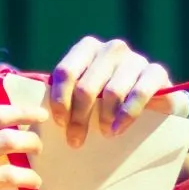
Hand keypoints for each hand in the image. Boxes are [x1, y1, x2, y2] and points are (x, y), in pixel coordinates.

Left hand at [43, 38, 188, 181]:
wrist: (153, 108)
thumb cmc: (109, 104)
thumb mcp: (85, 98)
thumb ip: (66, 97)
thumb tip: (31, 112)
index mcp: (87, 49)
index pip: (65, 72)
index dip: (59, 100)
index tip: (59, 123)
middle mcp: (111, 49)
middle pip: (86, 86)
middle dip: (78, 118)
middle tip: (75, 141)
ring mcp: (136, 59)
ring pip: (111, 92)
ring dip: (103, 118)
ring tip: (103, 134)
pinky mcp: (157, 72)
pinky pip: (139, 93)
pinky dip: (126, 115)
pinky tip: (118, 129)